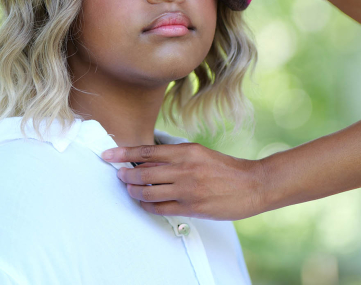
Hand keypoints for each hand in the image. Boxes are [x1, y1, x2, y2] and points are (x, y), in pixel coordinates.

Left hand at [100, 143, 266, 220]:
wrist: (252, 185)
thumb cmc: (226, 168)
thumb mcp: (200, 152)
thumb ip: (176, 155)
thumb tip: (148, 157)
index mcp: (185, 151)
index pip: (146, 151)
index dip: (123, 153)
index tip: (108, 154)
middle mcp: (184, 169)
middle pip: (143, 172)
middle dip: (125, 174)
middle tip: (118, 175)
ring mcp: (187, 189)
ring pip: (148, 191)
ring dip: (133, 190)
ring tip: (129, 188)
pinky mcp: (191, 207)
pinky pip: (160, 208)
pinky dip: (147, 206)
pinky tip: (143, 203)